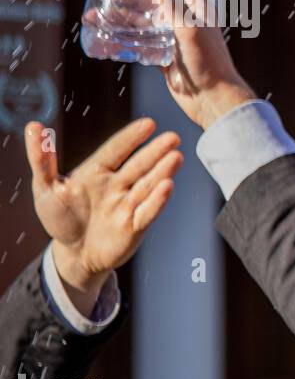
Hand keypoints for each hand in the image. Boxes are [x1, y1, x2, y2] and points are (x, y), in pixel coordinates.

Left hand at [25, 117, 182, 315]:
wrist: (74, 254)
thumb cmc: (60, 219)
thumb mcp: (44, 188)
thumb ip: (41, 160)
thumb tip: (34, 126)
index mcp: (97, 172)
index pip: (116, 150)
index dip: (131, 138)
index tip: (148, 124)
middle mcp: (117, 185)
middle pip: (139, 165)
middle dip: (156, 151)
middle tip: (173, 137)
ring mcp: (128, 204)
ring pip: (148, 185)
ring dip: (162, 171)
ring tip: (176, 157)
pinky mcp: (135, 225)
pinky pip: (147, 211)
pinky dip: (157, 200)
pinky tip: (168, 186)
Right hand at [79, 0, 254, 129]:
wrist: (213, 101)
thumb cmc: (209, 63)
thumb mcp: (189, 28)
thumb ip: (171, 2)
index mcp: (194, 5)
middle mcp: (181, 16)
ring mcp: (171, 35)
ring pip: (137, 19)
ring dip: (114, 15)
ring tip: (89, 15)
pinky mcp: (163, 54)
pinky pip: (138, 41)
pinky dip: (120, 37)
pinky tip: (101, 35)